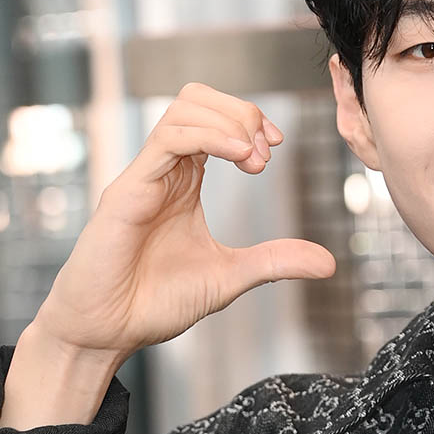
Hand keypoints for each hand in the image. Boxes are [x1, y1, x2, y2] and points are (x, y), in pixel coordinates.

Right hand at [30, 81, 335, 366]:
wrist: (106, 334)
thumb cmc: (153, 302)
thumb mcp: (230, 276)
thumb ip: (274, 261)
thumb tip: (327, 261)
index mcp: (182, 180)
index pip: (214, 118)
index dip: (250, 120)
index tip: (275, 145)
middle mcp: (162, 170)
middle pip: (197, 100)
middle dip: (242, 113)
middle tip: (266, 152)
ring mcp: (143, 176)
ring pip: (182, 110)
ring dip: (229, 121)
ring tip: (254, 158)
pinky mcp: (127, 192)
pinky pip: (166, 140)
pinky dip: (208, 136)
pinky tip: (238, 156)